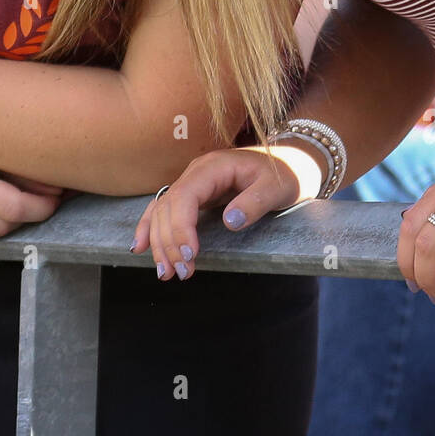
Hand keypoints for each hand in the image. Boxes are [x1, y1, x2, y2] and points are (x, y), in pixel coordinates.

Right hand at [130, 145, 319, 280]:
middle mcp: (196, 172)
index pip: (185, 195)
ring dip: (159, 241)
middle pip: (169, 206)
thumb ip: (254, 202)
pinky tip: (141, 248)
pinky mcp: (195, 194)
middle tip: (181, 273)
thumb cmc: (287, 173)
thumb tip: (229, 221)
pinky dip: (151, 228)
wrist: (293, 162)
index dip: (181, 226)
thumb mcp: (278, 187)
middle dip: (169, 241)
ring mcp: (193, 182)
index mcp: (214, 167)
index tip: (189, 254)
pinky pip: (165, 210)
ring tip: (164, 273)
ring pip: (162, 210)